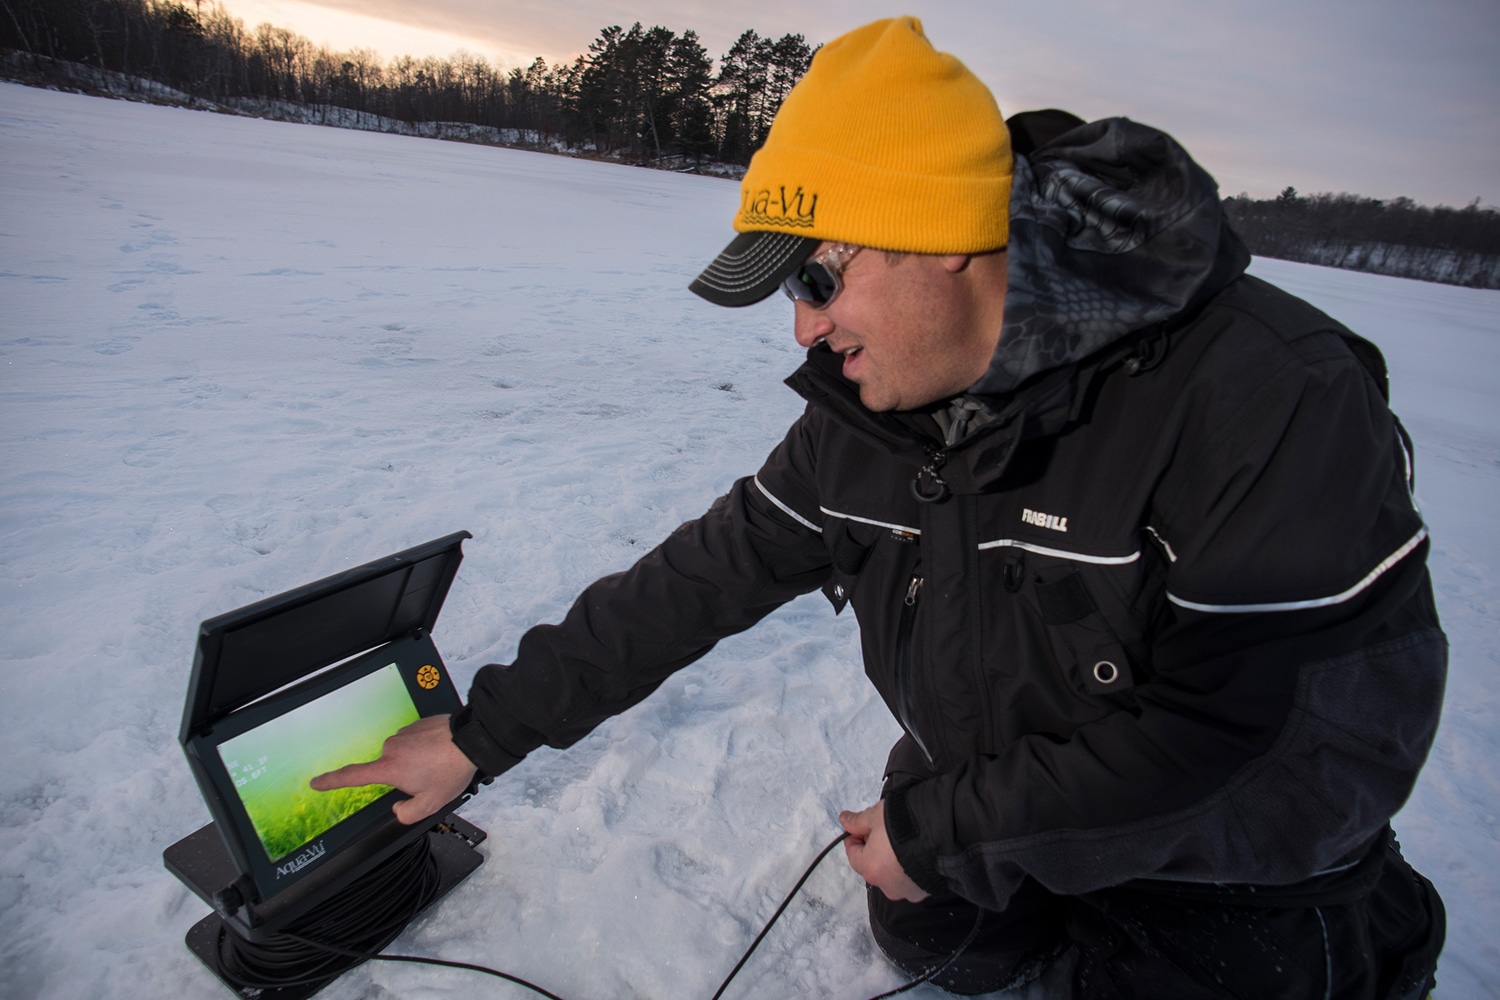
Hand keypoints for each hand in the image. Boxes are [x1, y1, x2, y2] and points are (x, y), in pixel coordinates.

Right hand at [310, 714, 477, 825]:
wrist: (472, 739)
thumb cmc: (452, 769)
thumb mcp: (431, 804)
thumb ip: (407, 813)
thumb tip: (398, 808)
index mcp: (390, 768)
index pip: (352, 776)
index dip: (331, 781)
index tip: (317, 782)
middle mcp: (392, 748)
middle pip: (389, 770)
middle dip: (406, 778)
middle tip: (431, 780)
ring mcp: (404, 734)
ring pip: (404, 756)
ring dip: (418, 763)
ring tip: (440, 765)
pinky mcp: (416, 724)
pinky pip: (414, 743)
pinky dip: (425, 750)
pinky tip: (441, 753)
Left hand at [839, 800, 929, 901]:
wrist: (943, 832)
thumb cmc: (907, 825)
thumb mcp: (876, 816)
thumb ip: (857, 821)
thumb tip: (845, 820)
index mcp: (870, 869)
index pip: (852, 853)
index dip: (855, 836)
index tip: (862, 826)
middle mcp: (886, 885)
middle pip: (872, 865)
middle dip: (875, 848)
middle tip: (884, 829)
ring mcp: (907, 890)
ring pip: (892, 873)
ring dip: (893, 859)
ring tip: (904, 839)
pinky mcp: (924, 890)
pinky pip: (910, 878)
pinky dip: (910, 867)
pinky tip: (916, 850)